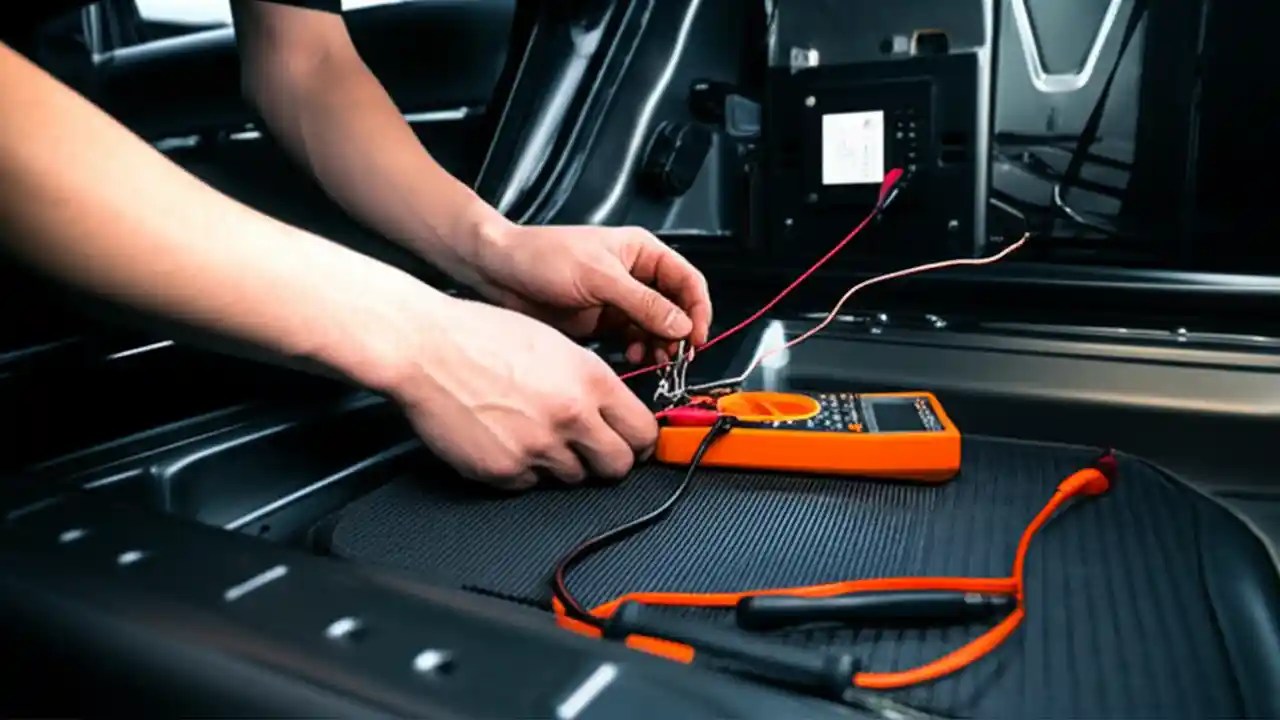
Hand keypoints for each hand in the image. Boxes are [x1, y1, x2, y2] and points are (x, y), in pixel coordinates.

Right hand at [383, 294, 657, 489]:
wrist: (426, 348)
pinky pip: (531, 484)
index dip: (641, 440)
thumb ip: (591, 382)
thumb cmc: (483, 337)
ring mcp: (538, 448)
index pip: (644, 432)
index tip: (634, 442)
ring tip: (536, 431)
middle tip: (594, 448)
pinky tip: (508, 437)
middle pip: (619, 466)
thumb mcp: (556, 344)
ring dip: (563, 462)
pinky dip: (525, 469)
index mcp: (590, 381)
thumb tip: (615, 409)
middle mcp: (570, 417)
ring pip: (574, 478)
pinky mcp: (504, 471)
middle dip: (610, 460)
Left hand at [470, 222, 711, 364]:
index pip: (687, 280)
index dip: (698, 309)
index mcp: (641, 252)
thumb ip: (643, 303)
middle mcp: (636, 276)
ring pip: (656, 328)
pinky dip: (638, 350)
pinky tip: (632, 357)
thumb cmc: (543, 256)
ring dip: (659, 345)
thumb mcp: (599, 278)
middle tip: (676, 356)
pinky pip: (633, 339)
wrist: (500, 271)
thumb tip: (681, 324)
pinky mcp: (604, 321)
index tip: (696, 337)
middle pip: (675, 308)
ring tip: (653, 359)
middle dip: (679, 333)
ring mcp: (620, 300)